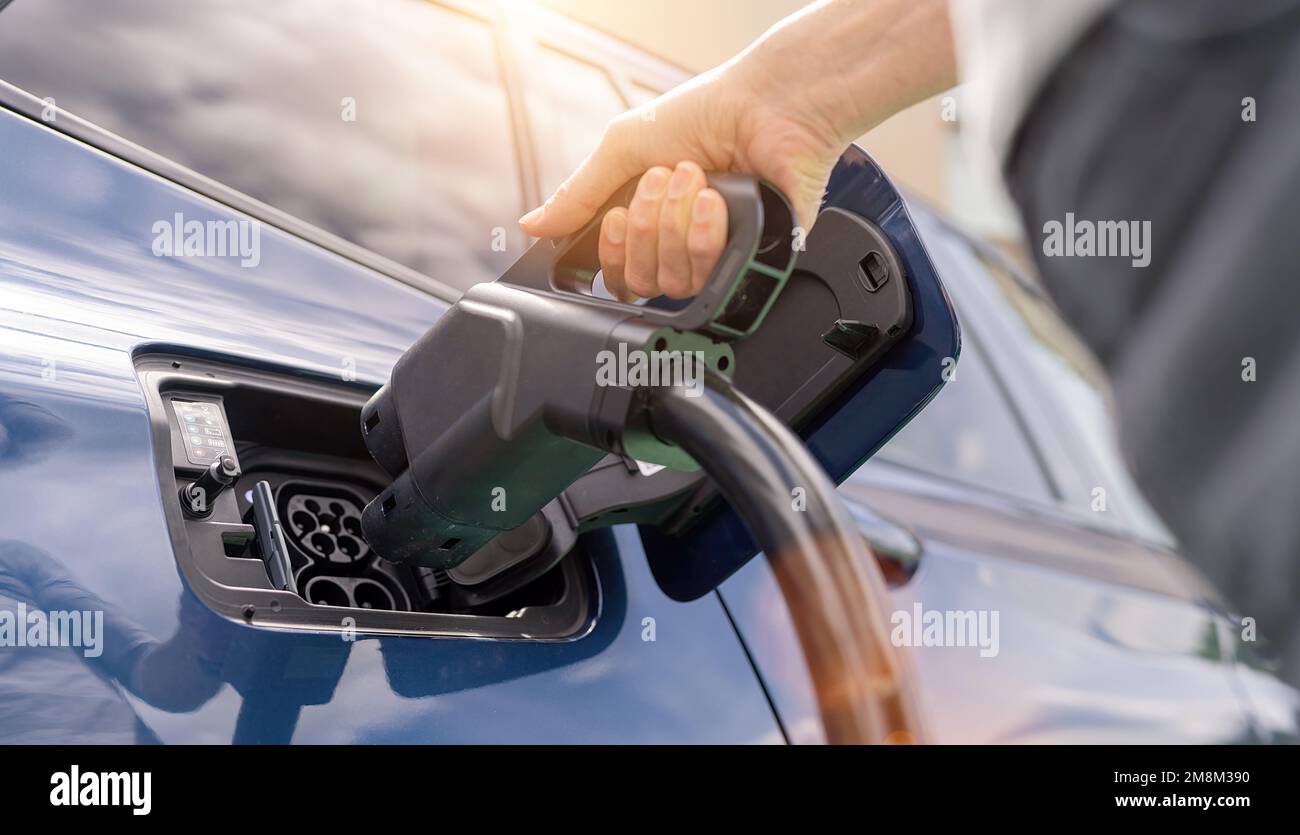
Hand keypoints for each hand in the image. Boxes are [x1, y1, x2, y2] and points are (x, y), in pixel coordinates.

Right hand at [519, 62, 847, 300]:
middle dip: (646, 227)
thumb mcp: (624, 148)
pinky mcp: (751, 261)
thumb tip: (533, 225)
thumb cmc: (706, 114)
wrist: (768, 105)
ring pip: (672, 283)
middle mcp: (681, 245)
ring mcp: (717, 256)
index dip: (611, 251)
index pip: (616, 274)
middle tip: (663, 181)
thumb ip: (578, 193)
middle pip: (640, 283)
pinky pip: (711, 277)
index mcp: (651, 224)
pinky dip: (704, 234)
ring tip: (695, 180)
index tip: (618, 215)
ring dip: (674, 225)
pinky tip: (715, 200)